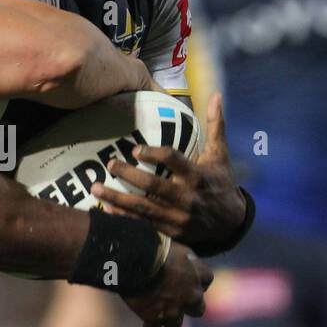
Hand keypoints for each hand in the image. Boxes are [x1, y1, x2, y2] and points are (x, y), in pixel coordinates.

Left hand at [91, 93, 245, 247]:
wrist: (230, 222)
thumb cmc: (221, 182)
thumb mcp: (220, 155)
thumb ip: (216, 125)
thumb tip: (217, 95)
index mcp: (197, 176)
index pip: (174, 161)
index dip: (155, 154)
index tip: (135, 149)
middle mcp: (187, 197)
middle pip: (154, 186)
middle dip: (129, 175)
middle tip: (110, 163)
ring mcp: (177, 217)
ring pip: (144, 208)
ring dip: (117, 199)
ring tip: (95, 189)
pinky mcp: (170, 232)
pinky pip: (144, 224)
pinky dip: (124, 218)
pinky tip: (106, 209)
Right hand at [122, 241, 212, 326]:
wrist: (134, 259)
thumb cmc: (154, 246)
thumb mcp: (177, 246)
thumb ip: (185, 257)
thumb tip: (187, 257)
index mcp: (198, 275)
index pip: (207, 279)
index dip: (197, 280)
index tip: (187, 278)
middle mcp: (190, 296)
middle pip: (198, 309)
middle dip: (188, 305)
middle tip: (175, 299)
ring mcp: (173, 309)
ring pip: (176, 325)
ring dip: (168, 318)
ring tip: (158, 312)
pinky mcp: (154, 317)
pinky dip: (149, 322)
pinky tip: (144, 318)